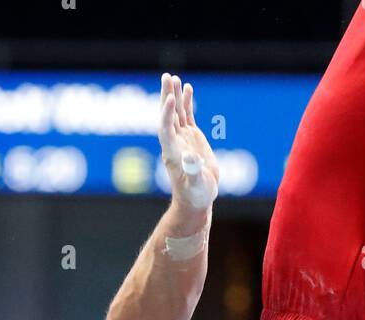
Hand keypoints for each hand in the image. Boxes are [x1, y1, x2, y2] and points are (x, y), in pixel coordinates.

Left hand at [158, 73, 219, 211]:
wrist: (198, 198)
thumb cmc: (196, 195)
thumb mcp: (197, 185)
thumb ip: (193, 171)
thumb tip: (190, 156)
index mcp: (172, 152)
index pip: (166, 128)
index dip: (166, 114)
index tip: (170, 99)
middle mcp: (174, 142)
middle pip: (168, 115)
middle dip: (167, 96)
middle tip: (166, 77)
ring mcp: (182, 138)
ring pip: (176, 112)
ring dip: (174, 95)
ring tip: (174, 77)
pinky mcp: (191, 137)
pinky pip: (187, 116)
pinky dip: (186, 102)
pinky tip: (187, 88)